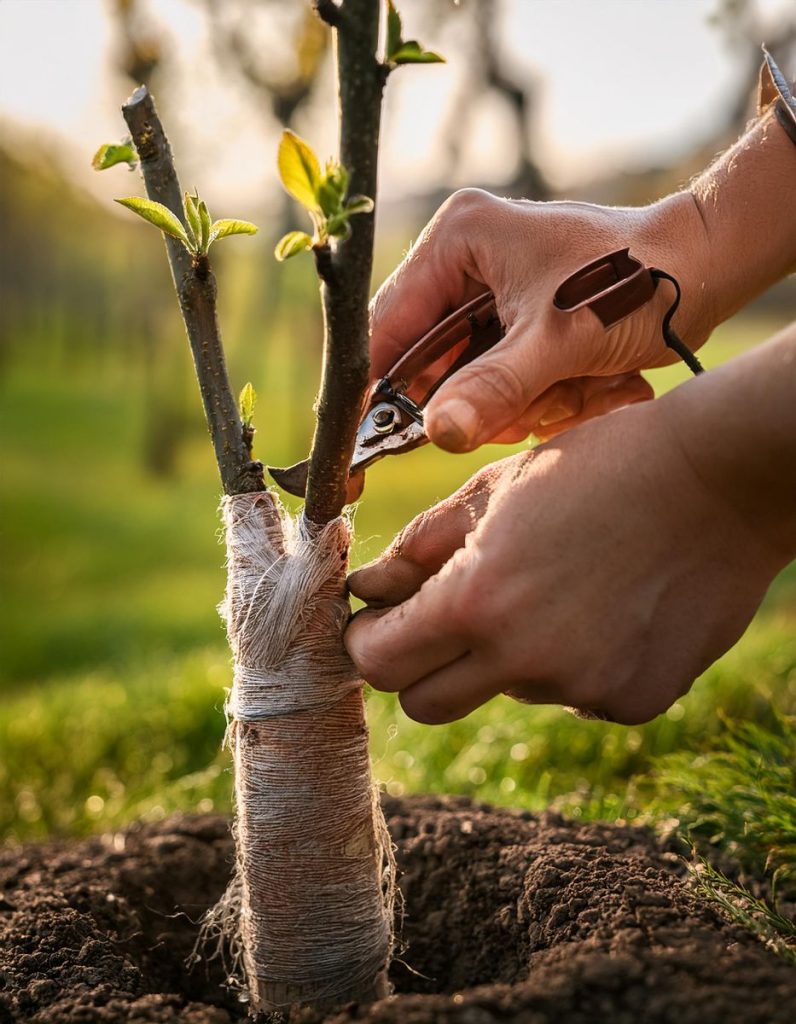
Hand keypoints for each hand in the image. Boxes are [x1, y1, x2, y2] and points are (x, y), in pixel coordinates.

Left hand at [345, 387, 787, 725]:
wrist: (719, 480)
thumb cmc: (597, 465)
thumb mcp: (493, 488)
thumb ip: (418, 548)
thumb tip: (367, 588)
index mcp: (476, 601)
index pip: (378, 663)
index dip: (369, 641)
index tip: (379, 621)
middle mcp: (524, 661)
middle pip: (425, 705)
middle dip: (419, 666)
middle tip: (447, 615)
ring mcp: (582, 688)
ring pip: (504, 692)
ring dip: (506, 655)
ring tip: (555, 587)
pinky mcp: (631, 701)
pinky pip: (571, 693)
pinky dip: (571, 662)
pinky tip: (602, 608)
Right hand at [369, 188, 711, 449]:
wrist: (701, 274)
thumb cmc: (634, 283)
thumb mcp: (559, 341)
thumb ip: (494, 388)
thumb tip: (437, 432)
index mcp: (459, 240)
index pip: (391, 321)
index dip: (384, 382)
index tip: (376, 435)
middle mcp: (465, 260)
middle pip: (430, 358)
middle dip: (474, 394)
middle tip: (520, 410)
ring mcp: (490, 291)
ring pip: (466, 376)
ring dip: (512, 400)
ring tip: (565, 388)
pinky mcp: (514, 318)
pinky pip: (496, 377)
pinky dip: (530, 396)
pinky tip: (572, 386)